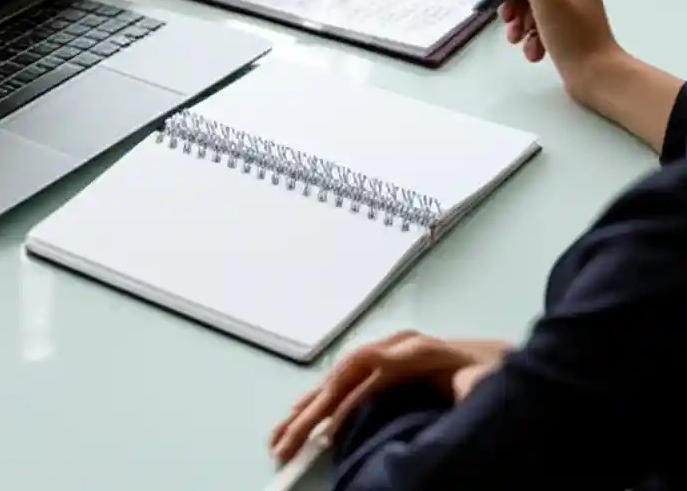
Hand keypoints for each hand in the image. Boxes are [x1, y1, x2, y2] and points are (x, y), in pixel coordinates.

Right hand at [267, 331, 506, 463]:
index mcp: (415, 349)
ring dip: (304, 411)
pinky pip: (342, 385)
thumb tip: (408, 373)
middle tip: (283, 444)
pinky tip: (301, 418)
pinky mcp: (383, 367)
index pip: (367, 375)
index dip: (346, 403)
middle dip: (308, 413)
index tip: (326, 433)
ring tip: (278, 437)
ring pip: (333, 382)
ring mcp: (385, 355)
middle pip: (339, 378)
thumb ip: (450, 374)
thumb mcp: (483, 377)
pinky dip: (317, 402)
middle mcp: (393, 347)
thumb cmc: (499, 374)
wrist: (512, 361)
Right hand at [494, 0, 625, 103]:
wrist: (596, 74)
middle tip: (505, 18)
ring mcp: (567, 8)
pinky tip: (534, 52)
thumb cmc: (573, 34)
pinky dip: (530, 37)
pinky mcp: (562, 29)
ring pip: (529, 6)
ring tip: (517, 39)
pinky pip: (537, 25)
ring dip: (518, 23)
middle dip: (513, 2)